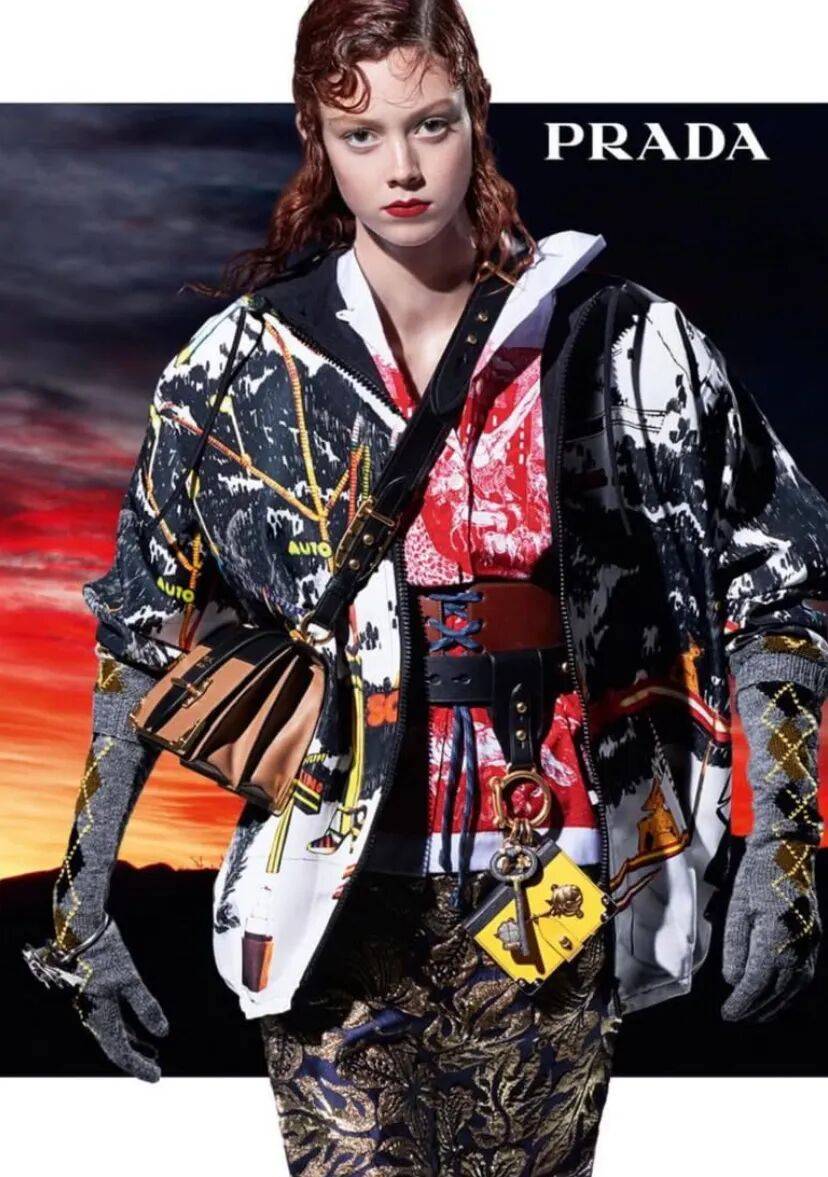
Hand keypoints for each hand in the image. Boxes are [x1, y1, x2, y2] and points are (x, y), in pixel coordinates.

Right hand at [63, 917, 169, 1081]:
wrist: (80, 930)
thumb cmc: (105, 953)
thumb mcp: (130, 979)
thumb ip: (145, 1007)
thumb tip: (163, 1033)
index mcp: (100, 1017)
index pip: (120, 1052)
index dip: (138, 1066)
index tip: (156, 1077)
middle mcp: (94, 1015)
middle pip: (116, 1046)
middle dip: (136, 1058)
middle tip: (155, 1069)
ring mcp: (93, 1004)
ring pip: (114, 1033)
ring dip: (133, 1043)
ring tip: (151, 1051)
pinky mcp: (95, 992)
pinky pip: (111, 1019)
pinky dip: (126, 1027)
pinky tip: (138, 1027)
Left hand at [720, 838, 820, 1022]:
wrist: (788, 851)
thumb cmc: (757, 876)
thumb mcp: (737, 908)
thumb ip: (735, 947)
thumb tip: (732, 980)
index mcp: (775, 937)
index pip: (757, 982)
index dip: (742, 1002)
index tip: (727, 1014)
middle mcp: (798, 946)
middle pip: (776, 990)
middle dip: (756, 1008)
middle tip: (736, 1018)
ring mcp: (810, 944)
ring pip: (793, 987)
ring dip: (774, 1004)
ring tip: (755, 1014)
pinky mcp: (815, 939)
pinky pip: (803, 975)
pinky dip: (790, 991)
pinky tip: (778, 994)